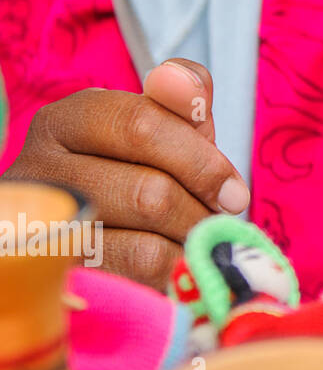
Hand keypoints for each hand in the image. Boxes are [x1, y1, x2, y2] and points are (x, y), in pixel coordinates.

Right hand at [3, 59, 249, 289]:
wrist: (84, 237)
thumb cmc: (132, 171)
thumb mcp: (159, 129)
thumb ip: (182, 101)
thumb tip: (182, 81)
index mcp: (66, 122)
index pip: (140, 124)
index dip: (201, 161)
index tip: (235, 193)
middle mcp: (40, 175)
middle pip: (148, 192)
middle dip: (200, 212)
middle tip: (220, 224)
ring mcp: (42, 236)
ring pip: (144, 246)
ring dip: (189, 248)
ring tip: (201, 244)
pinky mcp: (58, 286)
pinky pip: (135, 288)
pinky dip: (173, 279)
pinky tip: (180, 270)